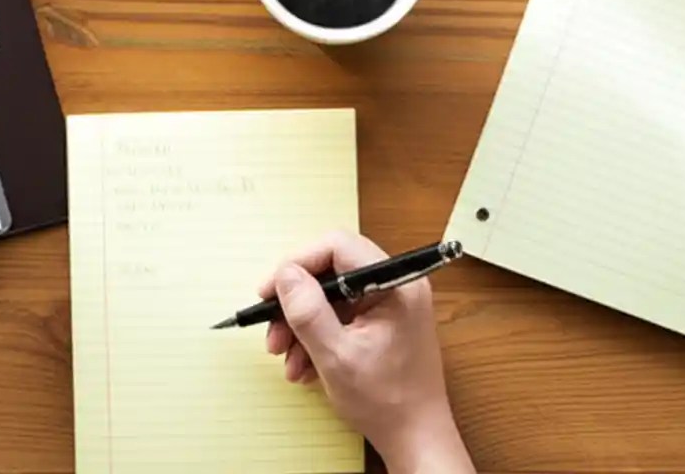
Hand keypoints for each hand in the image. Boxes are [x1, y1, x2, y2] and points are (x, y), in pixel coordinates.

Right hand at [260, 232, 474, 473]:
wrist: (415, 438)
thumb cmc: (388, 402)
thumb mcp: (337, 356)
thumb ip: (308, 311)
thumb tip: (285, 274)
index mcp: (395, 285)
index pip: (337, 247)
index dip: (297, 264)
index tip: (269, 291)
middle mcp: (396, 286)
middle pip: (330, 270)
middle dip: (295, 302)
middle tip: (273, 329)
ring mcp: (388, 303)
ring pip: (329, 295)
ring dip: (301, 324)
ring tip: (285, 357)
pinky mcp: (380, 321)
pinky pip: (338, 315)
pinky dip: (315, 335)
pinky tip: (302, 364)